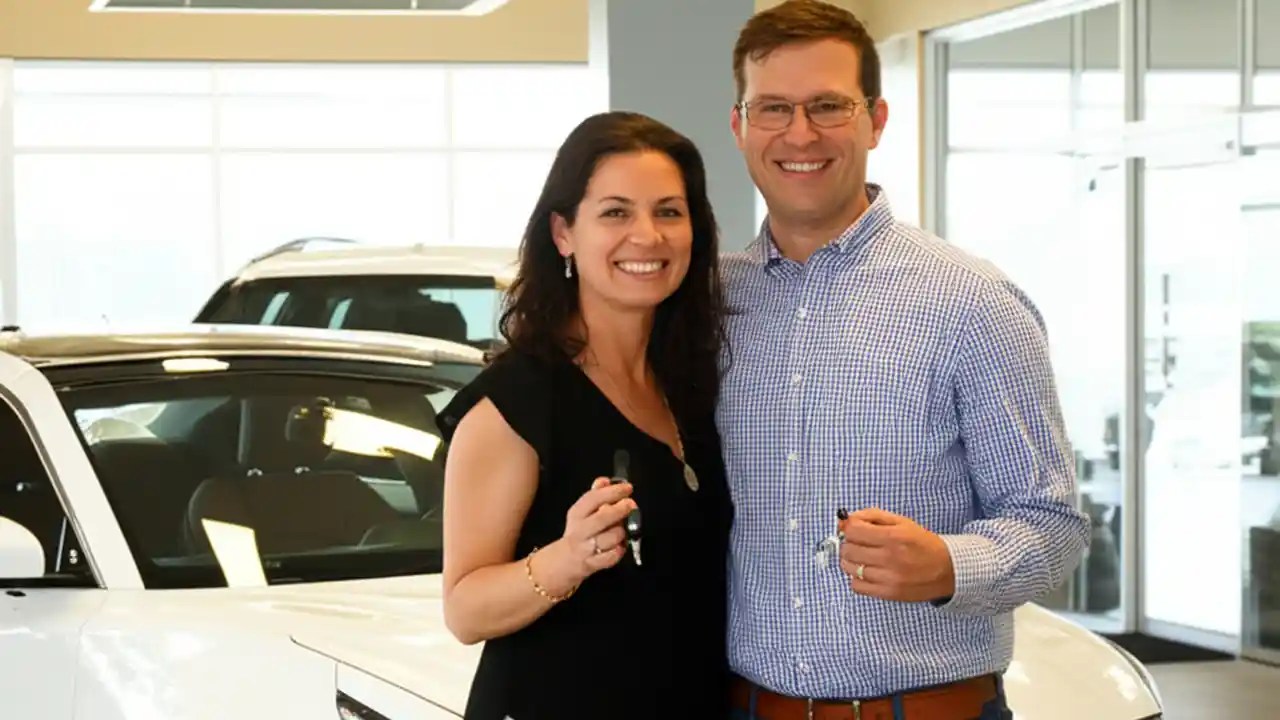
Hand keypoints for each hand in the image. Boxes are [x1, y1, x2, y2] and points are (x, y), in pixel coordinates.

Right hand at [537, 478, 634, 592]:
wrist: (564, 561)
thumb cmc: (578, 532)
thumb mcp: (582, 511)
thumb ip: (595, 494)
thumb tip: (605, 480)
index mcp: (577, 513)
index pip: (593, 498)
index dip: (612, 491)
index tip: (627, 488)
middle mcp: (581, 530)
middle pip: (602, 517)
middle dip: (620, 509)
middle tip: (631, 504)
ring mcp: (587, 548)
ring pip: (612, 537)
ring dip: (621, 531)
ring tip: (621, 528)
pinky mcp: (594, 564)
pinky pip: (613, 556)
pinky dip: (620, 549)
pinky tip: (619, 544)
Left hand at [838, 507, 954, 602]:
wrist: (947, 570)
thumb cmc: (922, 543)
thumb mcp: (901, 522)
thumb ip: (872, 516)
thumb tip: (845, 519)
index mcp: (894, 536)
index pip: (853, 531)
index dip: (849, 528)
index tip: (854, 529)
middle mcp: (890, 557)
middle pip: (848, 550)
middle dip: (849, 544)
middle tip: (858, 543)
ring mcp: (889, 578)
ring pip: (849, 568)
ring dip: (851, 561)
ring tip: (863, 557)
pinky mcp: (888, 593)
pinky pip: (857, 586)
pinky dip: (857, 578)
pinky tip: (868, 572)